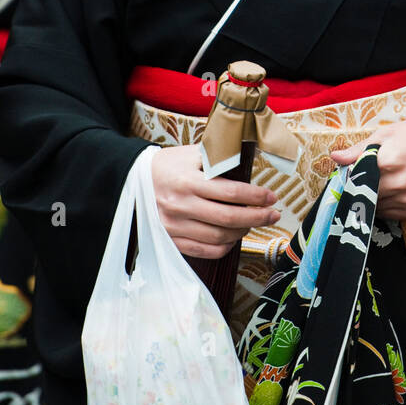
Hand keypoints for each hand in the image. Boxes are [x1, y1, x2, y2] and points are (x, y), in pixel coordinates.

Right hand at [151, 144, 278, 259]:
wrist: (133, 180)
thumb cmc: (168, 165)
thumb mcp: (192, 153)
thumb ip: (219, 157)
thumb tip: (251, 159)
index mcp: (188, 182)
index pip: (231, 193)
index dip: (256, 197)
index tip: (271, 197)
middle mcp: (181, 206)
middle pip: (228, 218)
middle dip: (257, 217)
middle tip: (272, 214)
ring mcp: (174, 226)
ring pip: (219, 236)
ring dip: (243, 232)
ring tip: (253, 222)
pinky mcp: (171, 239)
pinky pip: (204, 250)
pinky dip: (224, 247)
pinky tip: (233, 237)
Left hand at [330, 115, 405, 220]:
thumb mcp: (387, 134)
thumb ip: (359, 149)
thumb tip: (334, 157)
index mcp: (386, 162)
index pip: (354, 179)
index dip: (349, 177)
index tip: (349, 173)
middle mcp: (397, 185)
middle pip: (363, 195)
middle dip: (360, 188)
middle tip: (366, 176)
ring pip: (375, 207)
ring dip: (373, 198)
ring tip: (383, 180)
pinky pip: (391, 214)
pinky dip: (386, 205)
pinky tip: (394, 189)